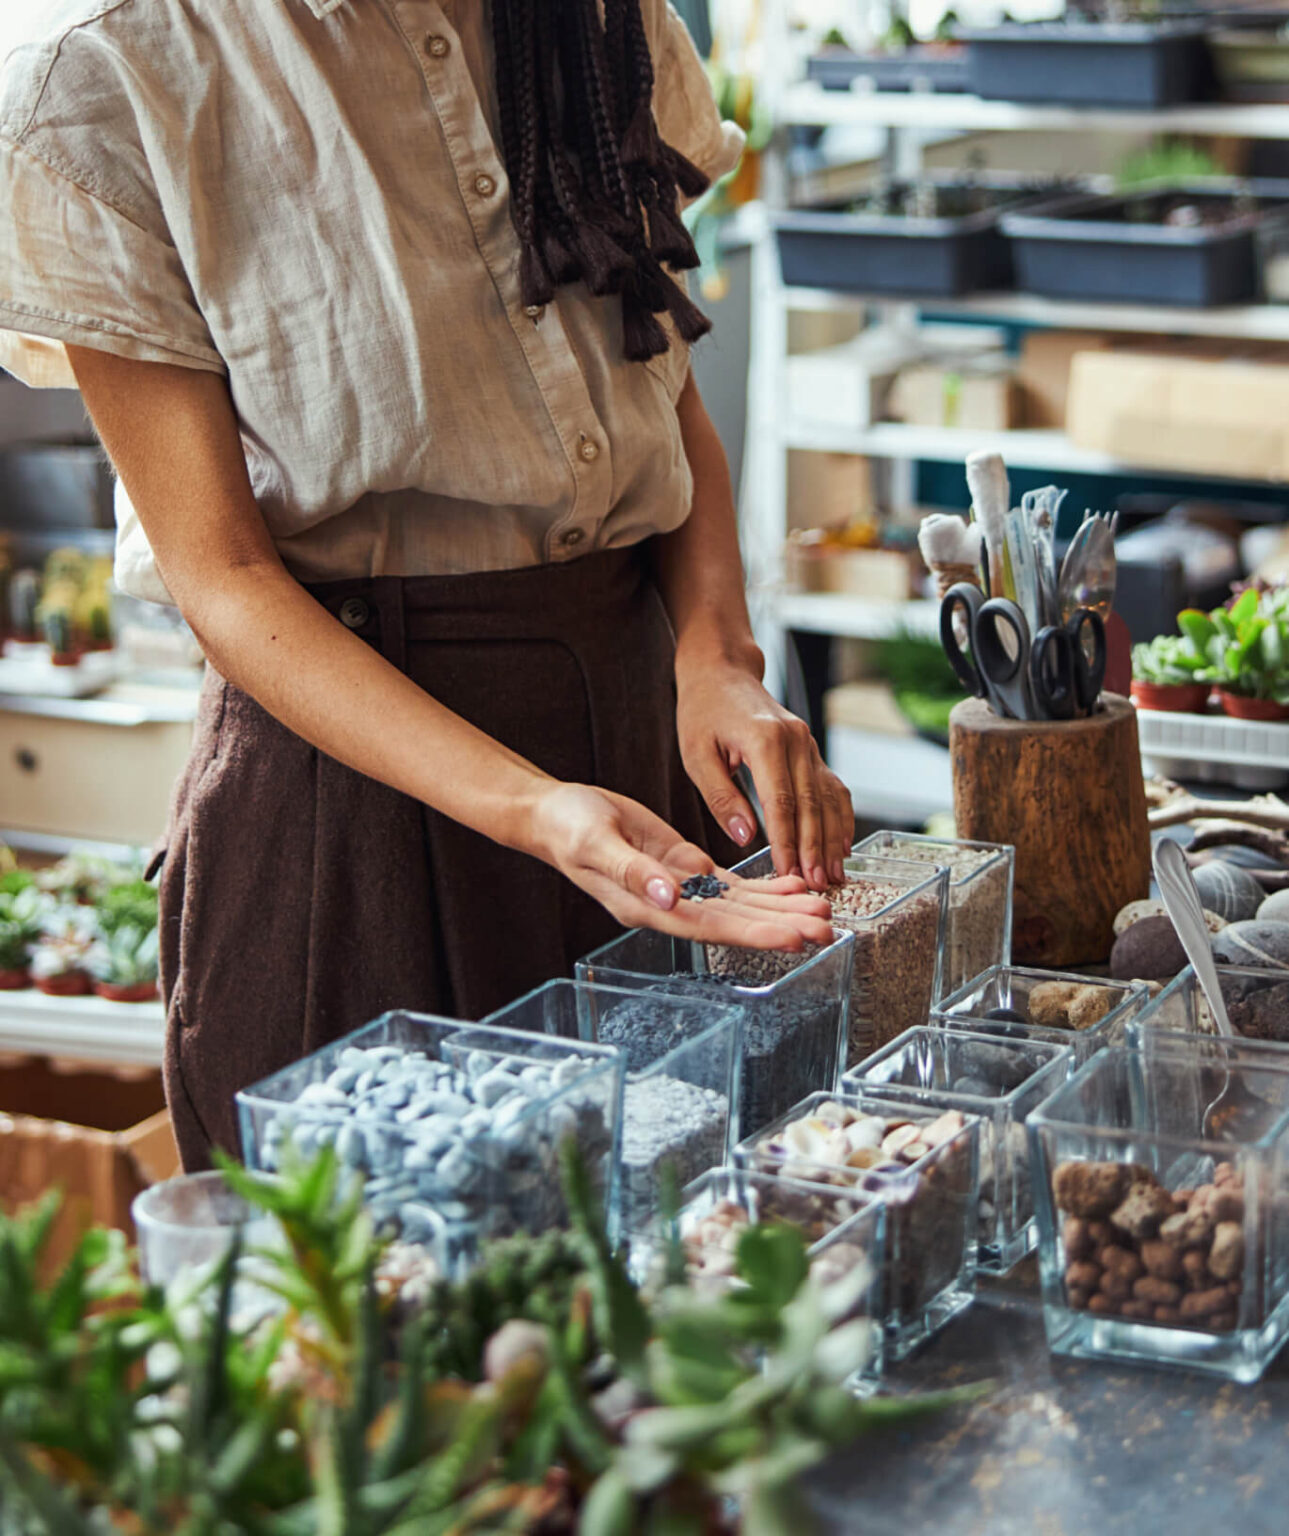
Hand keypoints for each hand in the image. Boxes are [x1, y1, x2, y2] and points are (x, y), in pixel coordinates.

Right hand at [527, 783, 834, 949]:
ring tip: (822, 911)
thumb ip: (632, 872)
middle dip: (781, 926)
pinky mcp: (685, 868)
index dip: (754, 934)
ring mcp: (680, 889)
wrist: (554, 815)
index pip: (711, 928)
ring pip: (740, 905)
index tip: (793, 937)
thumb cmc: (567, 828)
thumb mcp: (595, 843)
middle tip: (827, 929)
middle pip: (735, 923)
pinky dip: (764, 888)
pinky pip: (731, 885)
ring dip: (780, 909)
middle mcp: (670, 906)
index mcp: (648, 906)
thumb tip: (668, 896)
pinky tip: (793, 888)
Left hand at [676, 662, 854, 889]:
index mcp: (765, 739)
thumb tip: (746, 836)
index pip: (781, 802)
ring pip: (828, 797)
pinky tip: (841, 845)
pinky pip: (832, 786)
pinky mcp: (811, 749)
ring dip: (832, 838)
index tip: (787, 873)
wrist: (722, 673)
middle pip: (811, 804)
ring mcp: (809, 743)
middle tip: (817, 884)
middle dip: (814, 848)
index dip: (787, 842)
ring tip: (832, 874)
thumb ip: (722, 797)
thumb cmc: (703, 712)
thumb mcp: (697, 755)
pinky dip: (839, 817)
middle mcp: (796, 739)